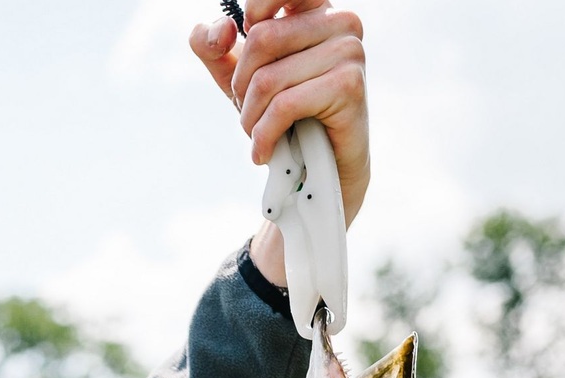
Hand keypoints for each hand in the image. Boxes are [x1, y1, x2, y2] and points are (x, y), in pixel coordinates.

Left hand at [189, 2, 369, 287]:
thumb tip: (218, 31)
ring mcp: (350, 51)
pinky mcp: (349, 86)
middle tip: (249, 110)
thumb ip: (214, 47)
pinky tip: (264, 151)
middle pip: (260, 41)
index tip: (243, 48)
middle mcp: (340, 21)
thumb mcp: (239, 77)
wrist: (318, 174)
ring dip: (250, 116)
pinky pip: (284, 105)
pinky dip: (264, 135)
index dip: (249, 19)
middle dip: (242, 86)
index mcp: (315, 9)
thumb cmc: (284, 118)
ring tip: (259, 133)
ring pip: (268, 78)